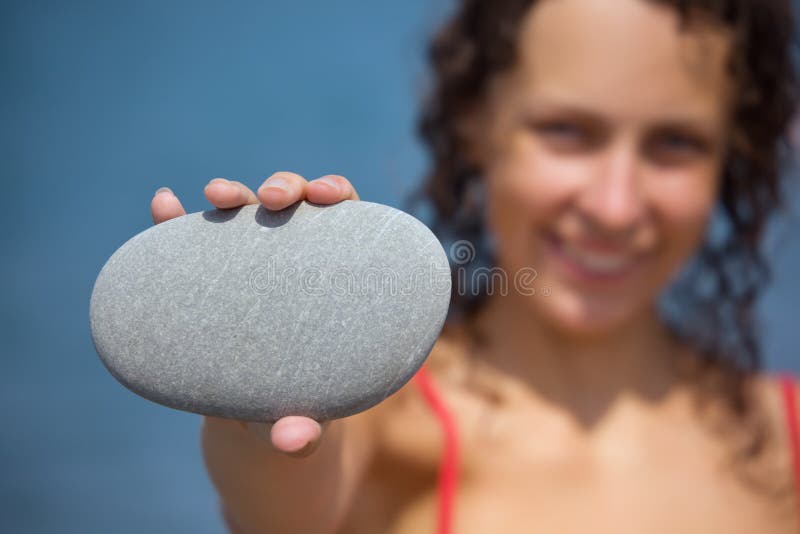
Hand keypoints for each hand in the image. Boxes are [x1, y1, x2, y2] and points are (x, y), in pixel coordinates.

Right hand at [150, 172, 359, 456]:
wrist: (255, 423)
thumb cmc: (296, 414)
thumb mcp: (303, 427)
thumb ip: (304, 435)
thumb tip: (293, 442)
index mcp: (334, 284)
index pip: (347, 224)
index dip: (340, 197)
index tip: (329, 196)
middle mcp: (295, 264)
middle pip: (297, 208)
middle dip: (285, 187)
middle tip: (271, 199)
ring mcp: (251, 267)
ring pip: (245, 216)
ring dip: (232, 195)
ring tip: (215, 196)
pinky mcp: (209, 280)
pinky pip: (190, 243)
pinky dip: (174, 222)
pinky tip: (162, 205)